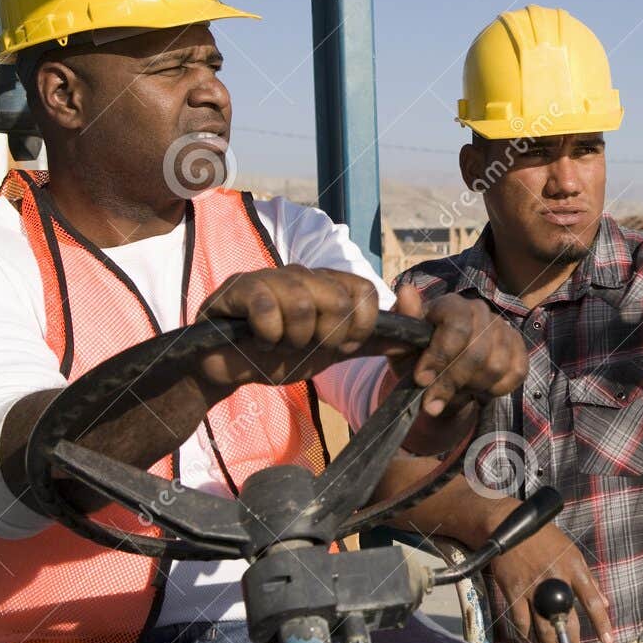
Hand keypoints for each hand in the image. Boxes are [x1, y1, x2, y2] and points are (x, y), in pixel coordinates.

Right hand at [197, 266, 388, 386]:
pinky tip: (258, 340)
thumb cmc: (280, 354)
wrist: (230, 367)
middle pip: (337, 299)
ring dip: (293, 340)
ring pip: (303, 304)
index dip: (357, 327)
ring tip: (280, 344)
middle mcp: (302, 274)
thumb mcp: (333, 351)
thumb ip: (372, 342)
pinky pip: (266, 308)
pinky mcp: (239, 289)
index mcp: (327, 284)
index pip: (364, 291)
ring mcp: (270, 278)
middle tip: (304, 346)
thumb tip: (413, 340)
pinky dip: (267, 335)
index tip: (337, 345)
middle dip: (325, 337)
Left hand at [390, 283, 525, 418]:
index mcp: (451, 305)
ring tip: (455, 392)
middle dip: (451, 381)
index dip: (440, 355)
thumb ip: (402, 323)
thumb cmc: (419, 360)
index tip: (422, 380)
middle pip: (476, 351)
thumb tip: (406, 292)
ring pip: (495, 366)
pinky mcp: (518, 348)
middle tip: (432, 401)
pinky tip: (478, 390)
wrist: (444, 378)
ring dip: (472, 387)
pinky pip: (516, 372)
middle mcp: (480, 310)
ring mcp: (502, 328)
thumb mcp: (402, 347)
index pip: (457, 325)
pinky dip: (496, 389)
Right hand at [487, 521, 613, 642]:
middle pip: (567, 619)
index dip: (601, 622)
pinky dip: (526, 633)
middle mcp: (555, 579)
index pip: (592, 600)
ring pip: (543, 626)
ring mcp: (533, 587)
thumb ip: (588, 579)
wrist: (508, 525)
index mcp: (573, 568)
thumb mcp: (571, 552)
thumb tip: (604, 602)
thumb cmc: (544, 538)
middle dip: (572, 642)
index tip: (608, 640)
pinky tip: (530, 638)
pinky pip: (521, 620)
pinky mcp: (514, 591)